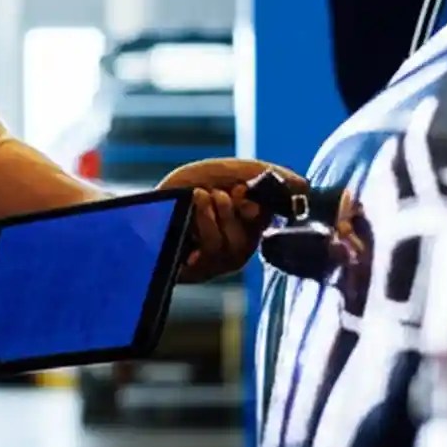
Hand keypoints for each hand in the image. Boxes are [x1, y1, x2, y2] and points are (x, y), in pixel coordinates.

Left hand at [157, 158, 307, 282]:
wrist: (143, 203)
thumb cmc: (184, 190)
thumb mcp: (225, 173)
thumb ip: (261, 174)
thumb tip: (303, 186)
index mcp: (249, 230)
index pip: (272, 226)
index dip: (259, 207)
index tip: (240, 190)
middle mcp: (235, 252)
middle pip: (251, 238)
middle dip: (234, 208)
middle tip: (217, 193)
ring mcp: (215, 266)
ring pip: (231, 246)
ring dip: (215, 213)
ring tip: (199, 196)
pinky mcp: (194, 273)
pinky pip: (211, 254)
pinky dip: (203, 223)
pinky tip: (191, 206)